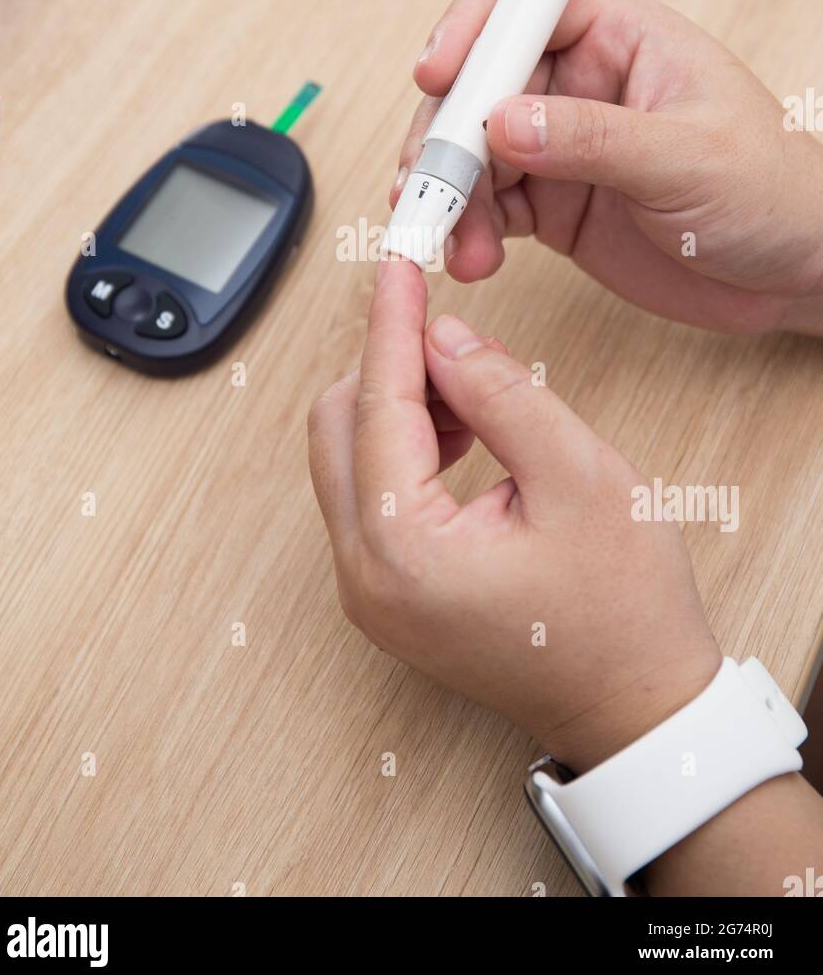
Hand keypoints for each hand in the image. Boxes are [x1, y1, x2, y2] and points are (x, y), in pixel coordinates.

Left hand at [308, 258, 721, 771]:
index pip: (376, 405)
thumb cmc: (622, 613)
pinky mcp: (388, 595)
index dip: (390, 324)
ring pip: (347, 459)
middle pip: (336, 429)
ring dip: (397, 408)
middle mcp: (364, 579)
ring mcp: (370, 593)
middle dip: (387, 368)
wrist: (637, 708)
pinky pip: (368, 497)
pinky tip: (464, 438)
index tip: (397, 266)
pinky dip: (403, 449)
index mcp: (402, 553)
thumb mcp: (579, 477)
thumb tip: (442, 338)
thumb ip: (504, 394)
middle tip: (450, 335)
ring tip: (476, 399)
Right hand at [393, 0, 822, 333]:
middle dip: (445, 134)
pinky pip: (488, 208)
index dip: (469, 29)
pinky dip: (467, 231)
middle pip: (478, 84)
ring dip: (449, 195)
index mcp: (619, 38)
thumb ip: (594, 138)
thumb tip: (502, 122)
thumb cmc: (771, 190)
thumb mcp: (689, 158)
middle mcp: (579, 84)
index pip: (522, 3)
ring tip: (451, 242)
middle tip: (429, 186)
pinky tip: (471, 258)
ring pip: (472, 153)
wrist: (796, 271)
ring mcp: (560, 146)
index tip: (435, 76)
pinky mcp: (553, 204)